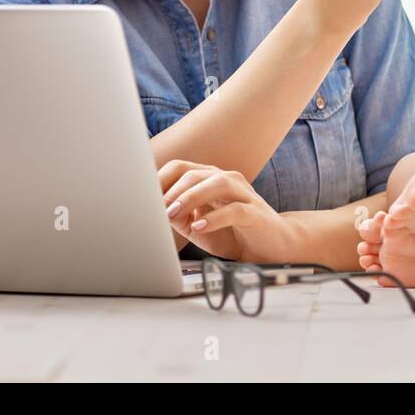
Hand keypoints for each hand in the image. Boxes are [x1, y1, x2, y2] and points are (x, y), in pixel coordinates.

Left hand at [159, 160, 289, 261]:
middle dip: (171, 191)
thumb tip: (154, 212)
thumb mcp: (198, 226)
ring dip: (189, 197)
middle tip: (156, 210)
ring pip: (215, 183)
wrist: (272, 246)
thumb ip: (178, 217)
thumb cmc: (232, 234)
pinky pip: (235, 209)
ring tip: (173, 213)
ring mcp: (243, 193)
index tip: (141, 199)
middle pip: (193, 173)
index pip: (179, 168)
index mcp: (210, 179)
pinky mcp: (256, 213)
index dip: (158, 181)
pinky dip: (215, 217)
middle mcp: (226, 180)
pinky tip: (201, 226)